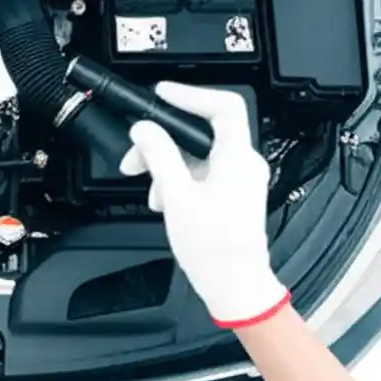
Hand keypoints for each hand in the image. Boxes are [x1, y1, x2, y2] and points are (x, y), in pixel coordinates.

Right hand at [120, 82, 287, 327]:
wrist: (234, 286)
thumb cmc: (215, 250)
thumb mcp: (177, 196)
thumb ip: (159, 156)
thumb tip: (145, 129)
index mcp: (238, 159)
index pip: (223, 106)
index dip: (190, 95)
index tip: (163, 94)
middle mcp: (244, 164)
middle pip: (201, 133)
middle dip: (164, 142)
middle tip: (137, 154)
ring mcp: (240, 179)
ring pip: (197, 155)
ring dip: (167, 167)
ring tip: (151, 190)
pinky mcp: (232, 193)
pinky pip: (202, 173)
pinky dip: (179, 180)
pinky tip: (165, 201)